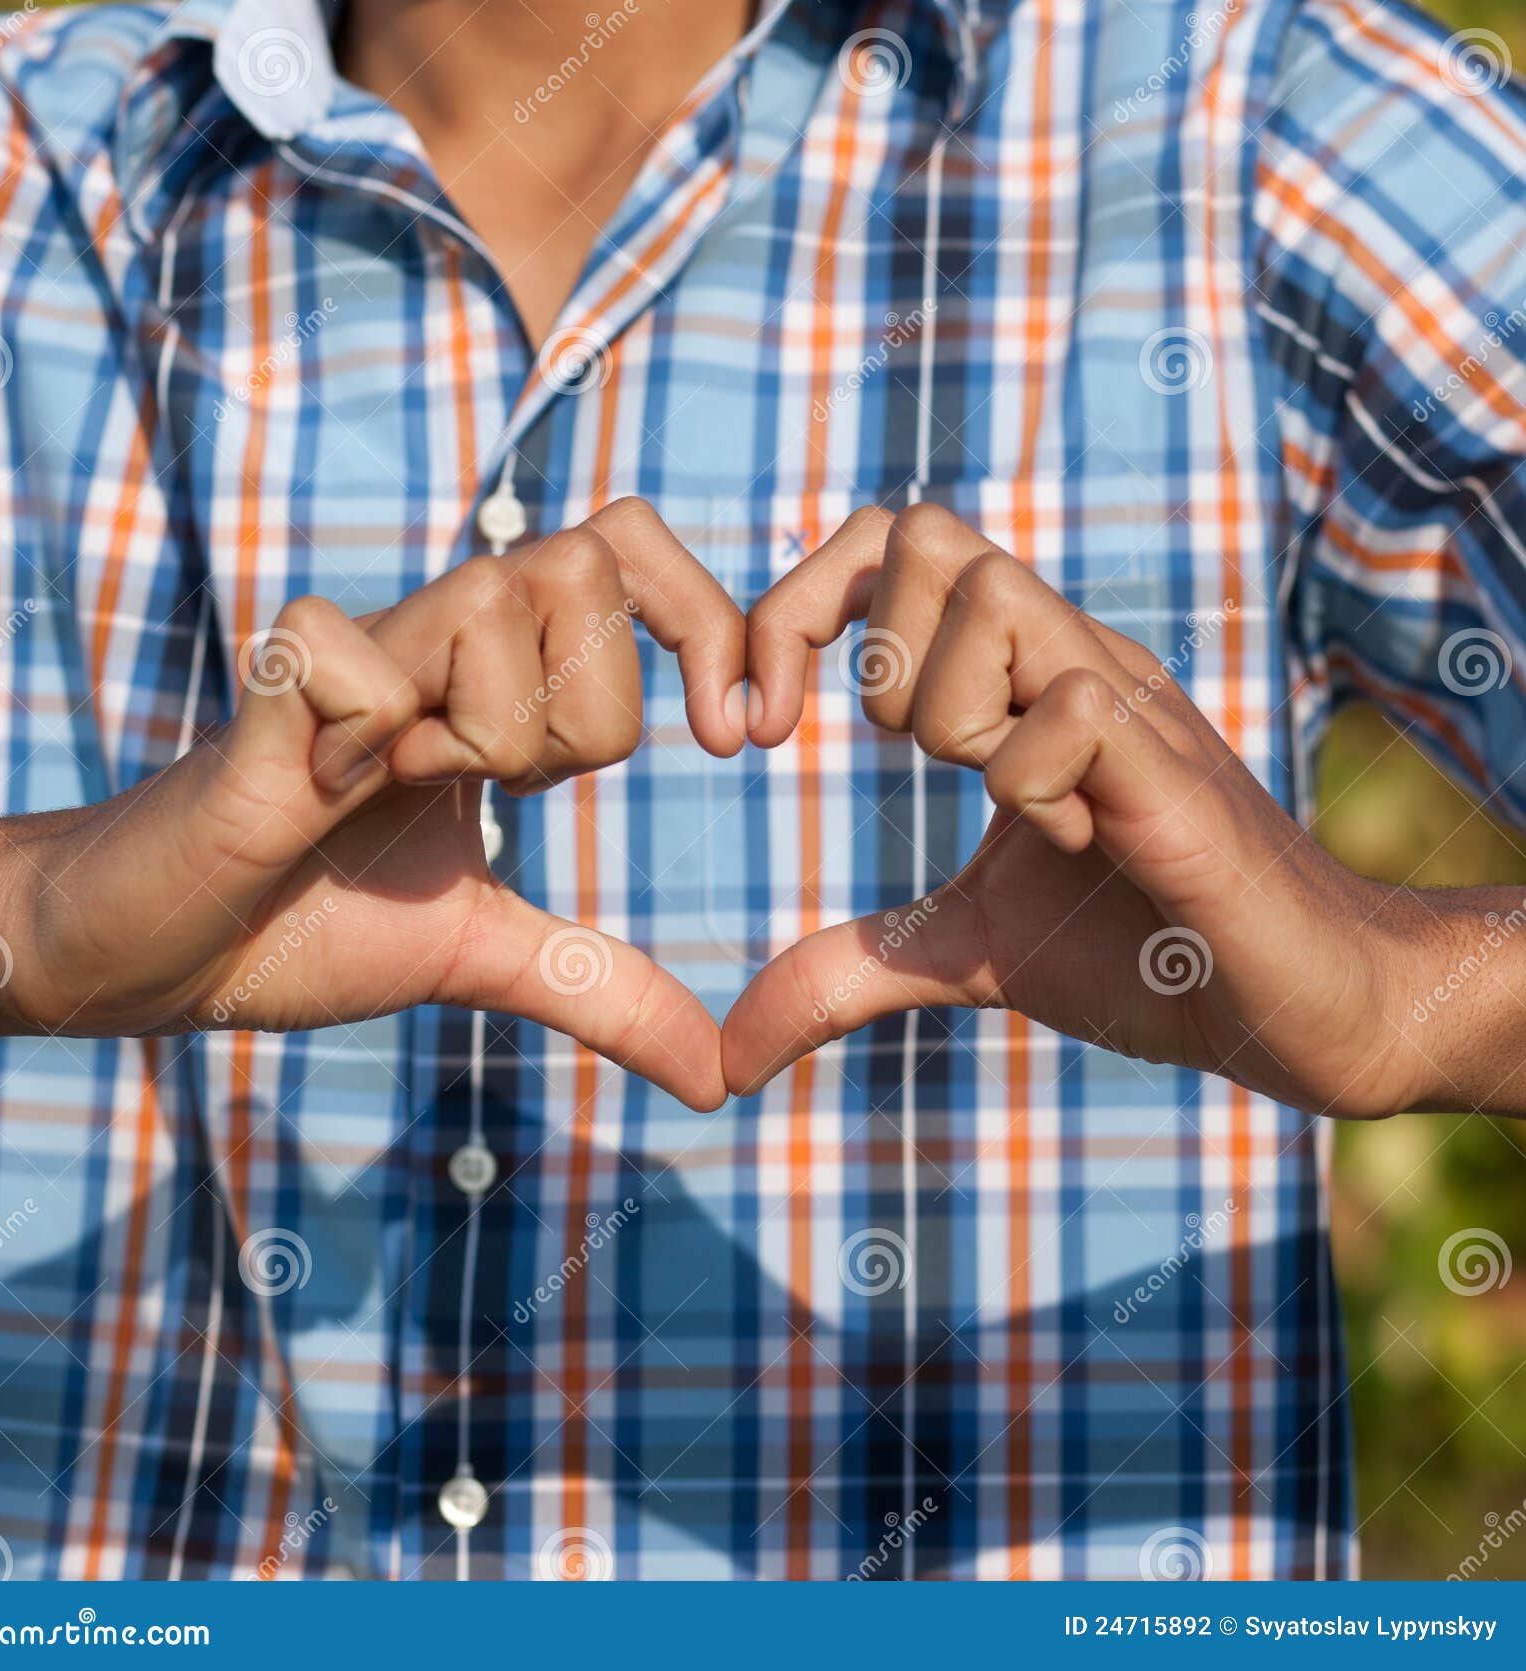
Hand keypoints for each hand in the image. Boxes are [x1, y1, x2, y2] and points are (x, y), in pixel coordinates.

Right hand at [0, 500, 744, 1109]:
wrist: (150, 956)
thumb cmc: (302, 928)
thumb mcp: (478, 957)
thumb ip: (597, 988)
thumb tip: (717, 1075)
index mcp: (496, 687)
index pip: (631, 553)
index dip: (708, 617)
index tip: (741, 737)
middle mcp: (436, 641)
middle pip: (587, 564)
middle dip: (584, 713)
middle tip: (509, 793)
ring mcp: (357, 649)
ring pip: (496, 594)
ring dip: (479, 734)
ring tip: (392, 795)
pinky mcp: (272, 676)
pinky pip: (362, 658)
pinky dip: (363, 747)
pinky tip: (316, 795)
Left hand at [722, 504, 1426, 1118]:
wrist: (1302, 1005)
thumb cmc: (1147, 956)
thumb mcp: (967, 954)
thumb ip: (851, 968)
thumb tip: (734, 1048)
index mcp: (1013, 681)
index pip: (887, 548)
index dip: (793, 611)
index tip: (753, 733)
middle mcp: (1066, 660)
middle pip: (922, 531)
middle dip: (864, 653)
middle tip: (895, 763)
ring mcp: (1125, 703)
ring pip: (990, 593)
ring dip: (946, 712)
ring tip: (1010, 805)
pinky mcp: (1171, 769)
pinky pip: (1066, 709)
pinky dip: (1032, 782)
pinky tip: (1084, 845)